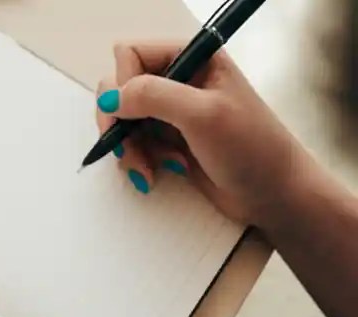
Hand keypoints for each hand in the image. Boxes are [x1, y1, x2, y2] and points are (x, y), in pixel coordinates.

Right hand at [96, 42, 318, 227]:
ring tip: (151, 168)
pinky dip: (138, 161)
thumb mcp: (203, 115)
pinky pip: (133, 144)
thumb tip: (109, 99)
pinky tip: (159, 173)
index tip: (132, 115)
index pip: (131, 55)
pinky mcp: (169, 141)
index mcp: (193, 58)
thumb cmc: (250, 148)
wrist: (273, 194)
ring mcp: (173, 112)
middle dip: (120, 123)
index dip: (123, 85)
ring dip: (130, 148)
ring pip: (123, 121)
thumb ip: (154, 97)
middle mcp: (180, 80)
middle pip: (120, 90)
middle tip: (129, 148)